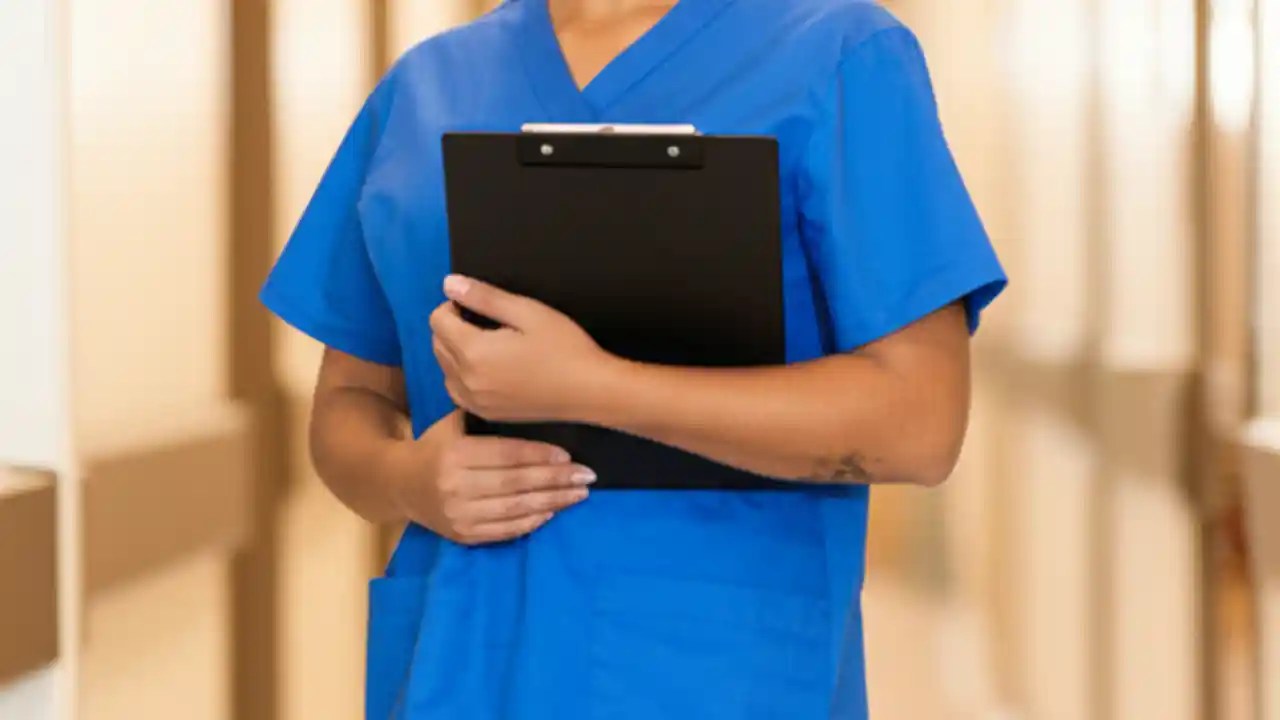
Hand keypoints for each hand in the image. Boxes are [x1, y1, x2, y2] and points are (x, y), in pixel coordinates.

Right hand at [389, 412, 594, 544]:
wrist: (398, 484)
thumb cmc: (434, 447)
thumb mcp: (452, 425)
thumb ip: (484, 418)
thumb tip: (533, 406)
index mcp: (454, 454)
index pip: (506, 455)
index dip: (539, 456)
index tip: (568, 456)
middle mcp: (456, 486)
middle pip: (516, 483)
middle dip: (555, 480)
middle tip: (586, 476)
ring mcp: (459, 515)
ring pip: (515, 509)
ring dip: (552, 502)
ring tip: (579, 494)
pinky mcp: (463, 535)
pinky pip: (504, 530)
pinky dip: (531, 522)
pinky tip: (552, 512)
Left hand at [429, 274, 617, 421]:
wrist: (590, 392)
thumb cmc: (564, 347)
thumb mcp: (527, 312)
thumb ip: (484, 297)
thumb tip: (449, 283)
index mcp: (473, 351)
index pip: (438, 321)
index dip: (454, 305)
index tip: (481, 306)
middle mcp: (465, 380)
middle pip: (437, 344)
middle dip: (452, 328)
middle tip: (488, 323)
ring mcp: (474, 402)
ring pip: (444, 369)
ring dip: (455, 352)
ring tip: (489, 346)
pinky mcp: (485, 414)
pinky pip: (457, 391)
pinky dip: (462, 376)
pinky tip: (489, 370)